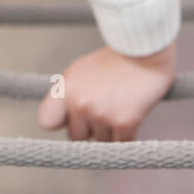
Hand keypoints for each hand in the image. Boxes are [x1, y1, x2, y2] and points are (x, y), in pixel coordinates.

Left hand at [37, 40, 176, 140]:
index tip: (73, 120)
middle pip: (77, 137)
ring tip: (122, 107)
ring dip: (112, 131)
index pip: (47, 121)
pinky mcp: (123, 122)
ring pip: (101, 141)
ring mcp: (100, 113)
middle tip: (106, 111)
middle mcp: (79, 102)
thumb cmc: (117, 60)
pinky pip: (121, 143)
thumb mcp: (83, 70)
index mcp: (66, 87)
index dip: (62, 123)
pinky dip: (129, 135)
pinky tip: (134, 116)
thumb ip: (71, 94)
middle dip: (90, 129)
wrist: (146, 50)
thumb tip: (63, 121)